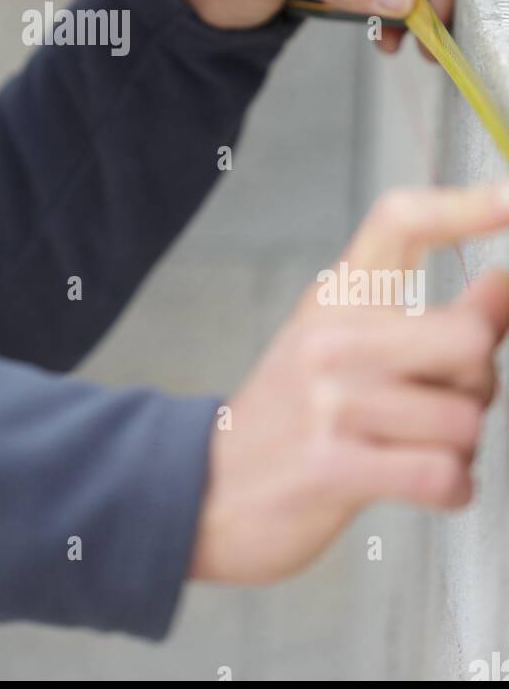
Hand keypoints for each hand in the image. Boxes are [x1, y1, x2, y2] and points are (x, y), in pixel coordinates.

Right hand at [188, 183, 508, 584]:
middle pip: (469, 336)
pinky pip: (443, 475)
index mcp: (335, 297)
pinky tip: (426, 482)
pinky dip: (452, 489)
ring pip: (465, 419)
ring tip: (418, 447)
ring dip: (461, 448)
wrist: (209, 489)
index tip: (508, 199)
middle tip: (446, 399)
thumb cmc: (291, 417)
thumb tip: (500, 285)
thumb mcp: (346, 349)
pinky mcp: (332, 467)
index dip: (463, 206)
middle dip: (481, 384)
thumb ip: (430, 321)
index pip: (399, 223)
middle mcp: (331, 338)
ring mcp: (329, 401)